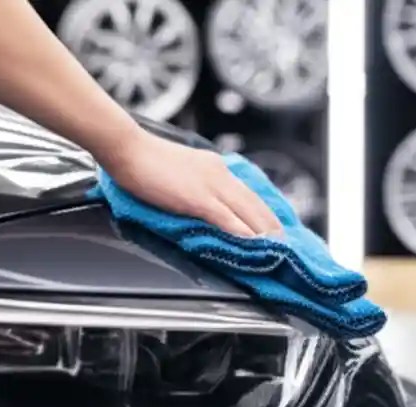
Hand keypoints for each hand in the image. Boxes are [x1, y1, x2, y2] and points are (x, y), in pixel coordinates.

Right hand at [96, 129, 282, 238]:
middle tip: (287, 243)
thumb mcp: (183, 170)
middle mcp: (220, 175)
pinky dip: (241, 232)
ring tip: (278, 249)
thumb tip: (208, 204)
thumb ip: (199, 185)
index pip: (249, 193)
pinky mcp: (197, 198)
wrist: (128, 148)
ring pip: (246, 211)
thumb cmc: (146, 160)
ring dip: (264, 232)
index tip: (277, 227)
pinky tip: (252, 243)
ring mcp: (210, 186)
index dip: (265, 212)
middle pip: (255, 204)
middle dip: (273, 225)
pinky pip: (226, 218)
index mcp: (217, 168)